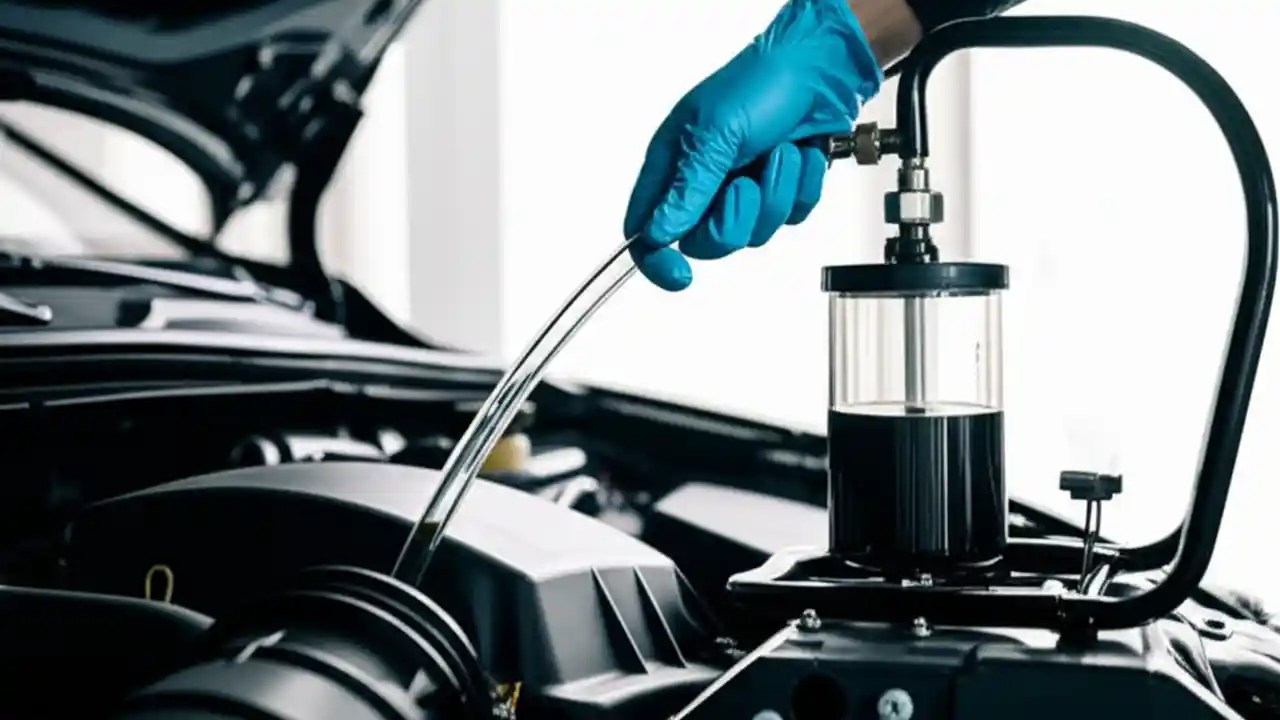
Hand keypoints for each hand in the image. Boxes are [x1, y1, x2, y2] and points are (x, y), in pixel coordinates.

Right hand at [624, 0, 883, 290]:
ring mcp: (742, 192)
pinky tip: (798, 155)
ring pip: (752, 235)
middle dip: (734, 218)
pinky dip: (800, 188)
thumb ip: (688, 187)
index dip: (655, 259)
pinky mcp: (778, 195)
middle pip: (704, 242)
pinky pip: (789, 219)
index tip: (679, 276)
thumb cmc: (760, 84)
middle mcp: (702, 184)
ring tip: (779, 153)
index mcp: (672, 165)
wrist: (820, 71)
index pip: (645, 229)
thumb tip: (659, 231)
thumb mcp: (716, 132)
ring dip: (774, 194)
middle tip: (746, 183)